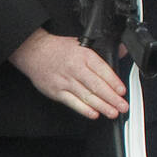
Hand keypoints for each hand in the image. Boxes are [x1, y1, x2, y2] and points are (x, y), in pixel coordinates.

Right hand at [8, 28, 129, 119]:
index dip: (114, 82)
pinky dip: (84, 109)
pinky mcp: (56, 91)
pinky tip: (94, 114)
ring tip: (112, 112)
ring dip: (102, 106)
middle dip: (112, 98)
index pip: (102, 70)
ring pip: (87, 96)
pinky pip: (72, 102)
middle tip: (122, 106)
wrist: (34, 52)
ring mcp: (65, 81)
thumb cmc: (59, 49)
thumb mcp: (82, 43)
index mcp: (84, 55)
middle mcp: (75, 68)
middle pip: (97, 85)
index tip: (122, 91)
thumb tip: (122, 51)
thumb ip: (101, 51)